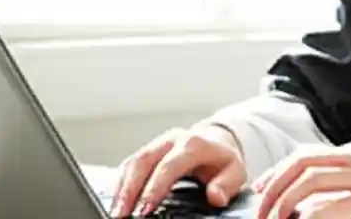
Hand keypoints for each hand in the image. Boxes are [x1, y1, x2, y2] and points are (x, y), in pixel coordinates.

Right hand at [110, 123, 246, 216]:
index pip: (168, 166)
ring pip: (133, 162)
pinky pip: (130, 164)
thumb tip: (215, 196)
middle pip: (143, 161)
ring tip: (116, 211)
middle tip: (121, 214)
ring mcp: (157, 143)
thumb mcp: (235, 171)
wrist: (215, 141)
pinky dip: (121, 182)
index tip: (144, 209)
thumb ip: (227, 184)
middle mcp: (172, 140)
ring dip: (121, 187)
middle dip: (129, 189)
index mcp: (193, 144)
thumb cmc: (222, 160)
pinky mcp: (148, 150)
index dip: (154, 188)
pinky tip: (116, 199)